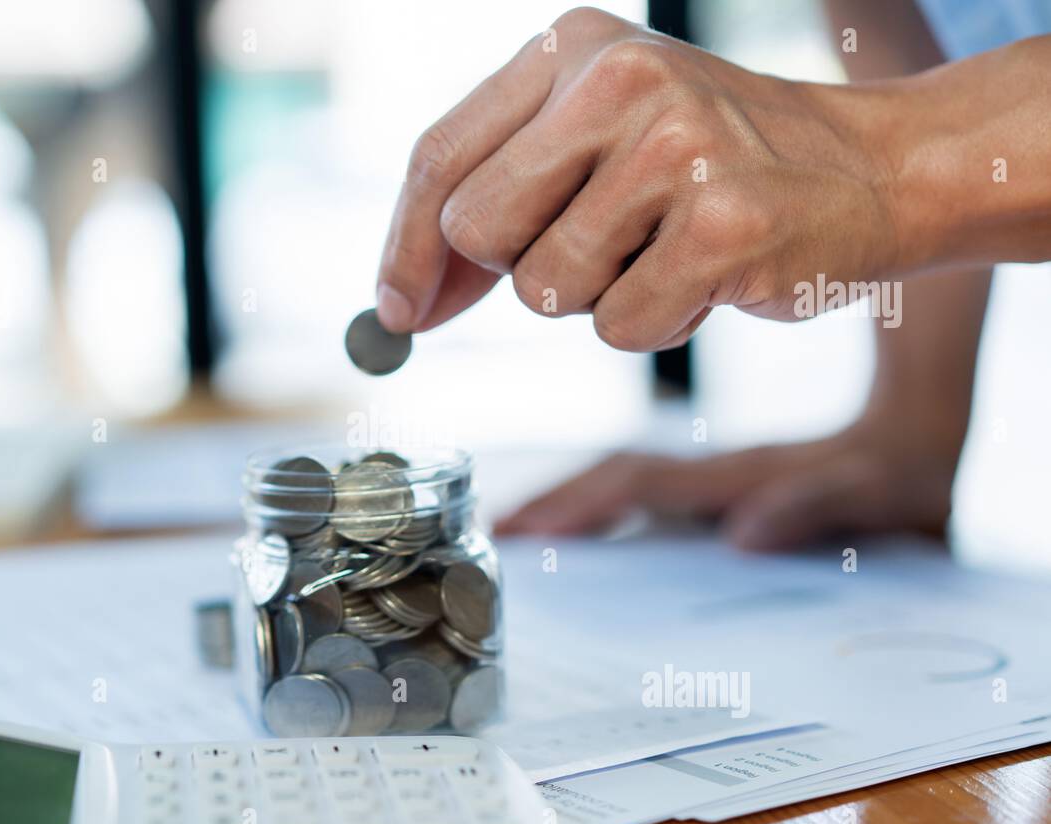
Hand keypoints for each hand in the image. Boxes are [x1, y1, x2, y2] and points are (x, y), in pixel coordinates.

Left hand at [375, 6, 902, 350]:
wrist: (870, 169)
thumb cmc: (712, 167)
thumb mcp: (599, 141)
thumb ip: (501, 200)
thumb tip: (405, 302)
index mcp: (574, 48)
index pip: (440, 157)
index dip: (405, 246)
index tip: (400, 312)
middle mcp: (617, 81)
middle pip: (479, 230)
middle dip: (524, 266)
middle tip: (602, 245)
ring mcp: (674, 149)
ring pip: (547, 290)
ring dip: (599, 297)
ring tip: (666, 250)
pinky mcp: (722, 224)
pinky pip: (621, 327)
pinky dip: (657, 324)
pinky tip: (707, 276)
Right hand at [493, 414, 959, 550]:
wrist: (923, 431)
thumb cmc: (900, 478)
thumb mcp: (877, 496)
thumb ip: (818, 506)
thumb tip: (743, 535)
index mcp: (741, 474)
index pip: (642, 485)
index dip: (580, 504)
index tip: (523, 526)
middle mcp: (718, 472)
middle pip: (620, 478)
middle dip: (557, 501)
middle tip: (499, 530)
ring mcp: (718, 478)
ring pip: (630, 480)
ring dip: (574, 500)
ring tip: (520, 527)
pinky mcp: (725, 488)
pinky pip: (652, 491)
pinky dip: (609, 504)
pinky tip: (583, 527)